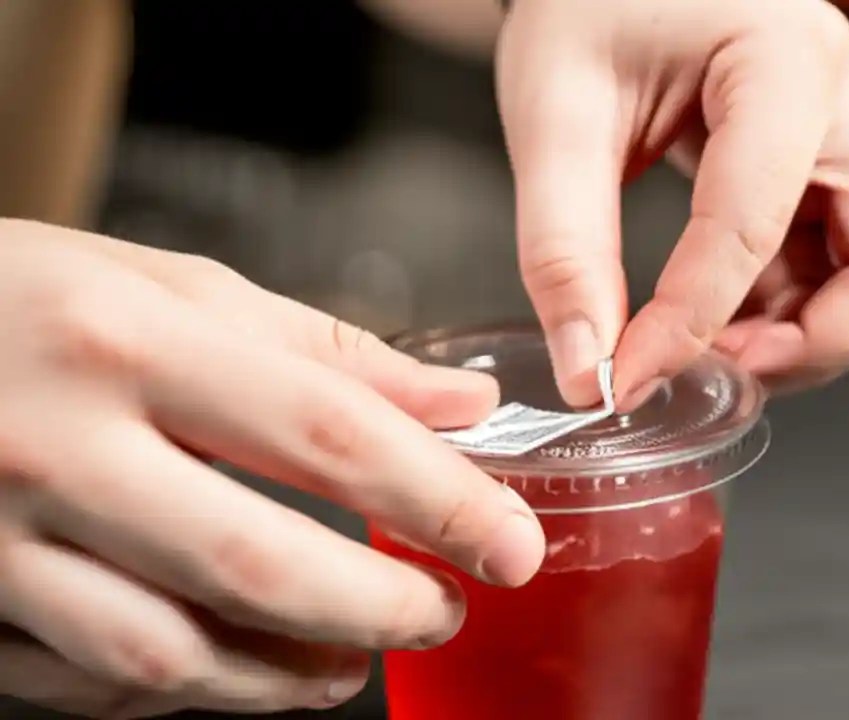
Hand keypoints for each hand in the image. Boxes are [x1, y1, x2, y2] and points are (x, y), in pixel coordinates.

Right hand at [0, 220, 544, 717]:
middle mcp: (56, 447)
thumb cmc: (29, 302)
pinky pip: (86, 684)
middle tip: (446, 610)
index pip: (325, 432)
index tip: (510, 543)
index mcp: (126, 343)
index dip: (438, 498)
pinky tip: (236, 669)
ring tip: (351, 664)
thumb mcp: (174, 290)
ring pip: (164, 654)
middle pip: (256, 564)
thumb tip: (462, 406)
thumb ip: (327, 351)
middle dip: (379, 606)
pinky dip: (182, 691)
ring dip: (282, 676)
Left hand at [498, 0, 848, 405]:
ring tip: (707, 352)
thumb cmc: (587, 4)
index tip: (627, 377)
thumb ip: (565, 248)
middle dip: (814, 341)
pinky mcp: (832, 159)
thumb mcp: (554, 113)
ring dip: (804, 332)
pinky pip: (842, 258)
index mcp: (787, 58)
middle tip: (715, 373)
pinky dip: (790, 307)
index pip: (756, 223)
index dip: (694, 321)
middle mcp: (848, 93)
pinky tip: (718, 319)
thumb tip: (587, 368)